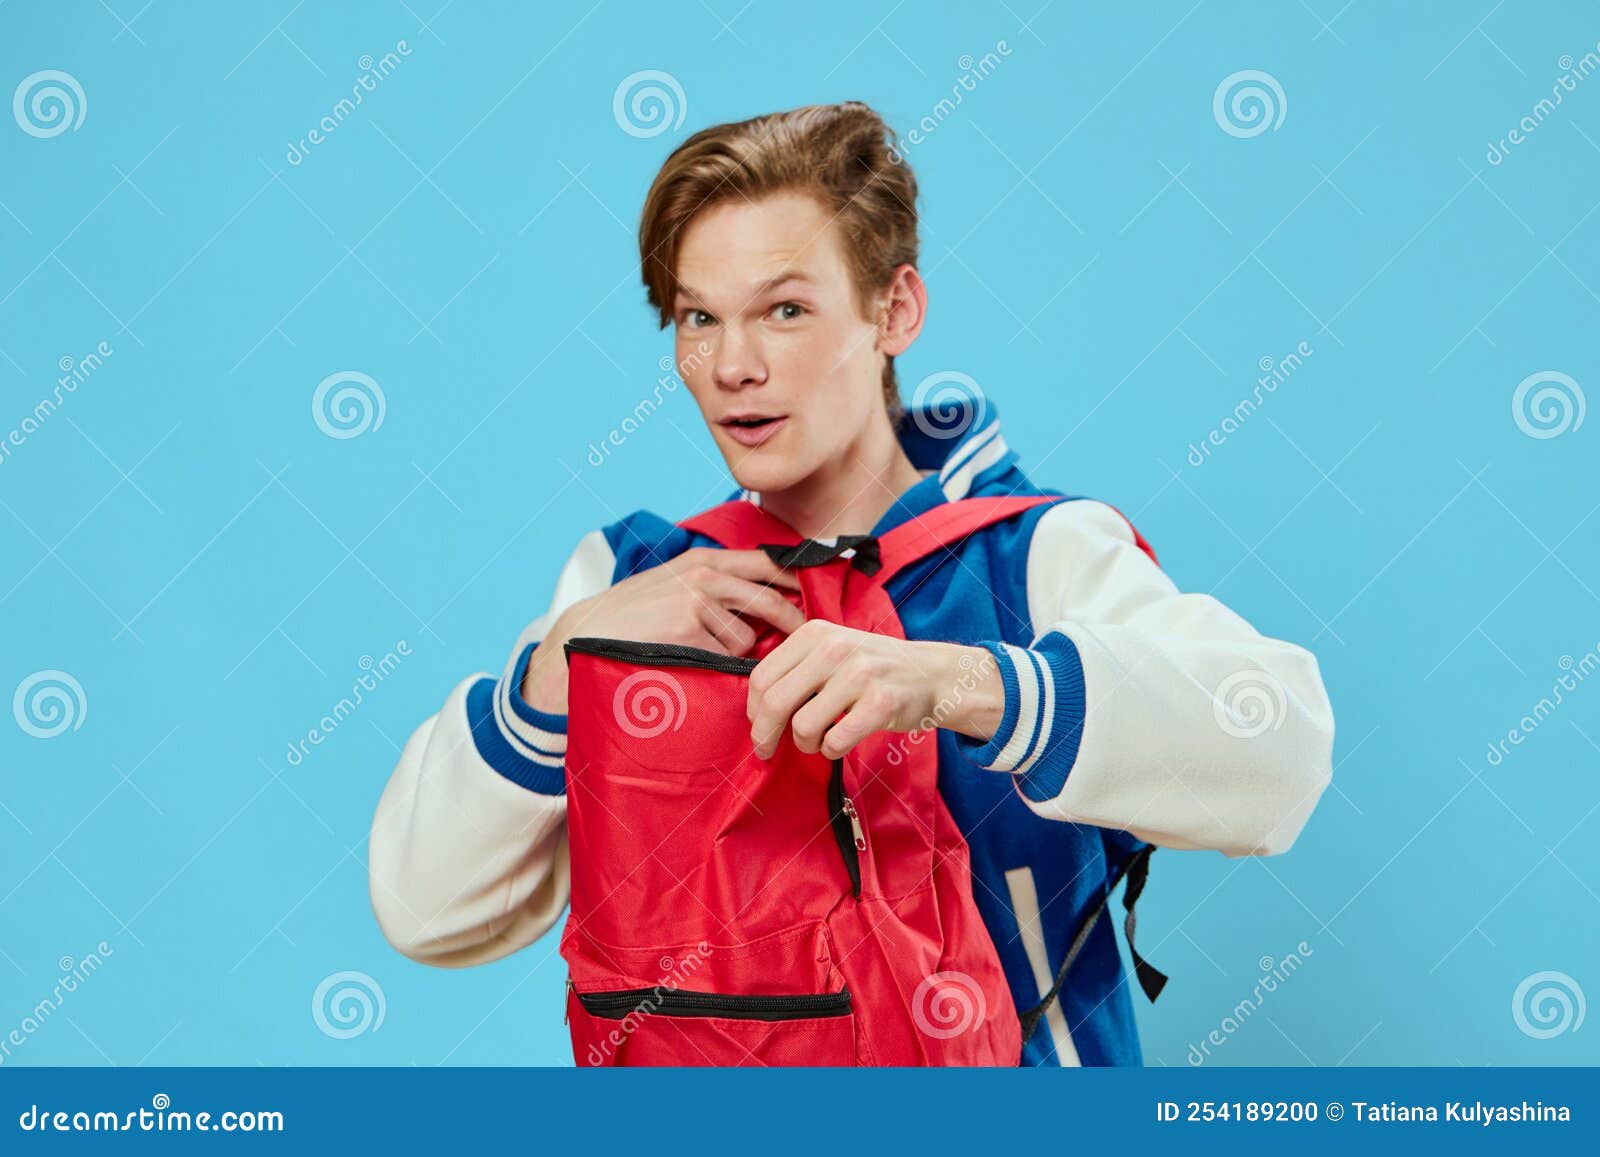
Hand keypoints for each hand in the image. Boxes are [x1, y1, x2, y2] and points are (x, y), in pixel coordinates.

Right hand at [521, 548, 805, 713]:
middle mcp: (705, 577)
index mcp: (705, 561)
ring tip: (701, 652)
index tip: (819, 588)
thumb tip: (765, 601)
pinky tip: (688, 661)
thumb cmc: (636, 612)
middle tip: (805, 635)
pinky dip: (714, 667)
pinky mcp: (689, 633)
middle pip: (769, 601)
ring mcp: (697, 604)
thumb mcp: (675, 582)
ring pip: (745, 638)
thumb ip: (716, 583)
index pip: (766, 562)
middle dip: (793, 622)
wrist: (590, 632)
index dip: (797, 576)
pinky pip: (723, 660)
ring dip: (735, 653)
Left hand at [746, 620, 1004, 759]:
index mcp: (815, 633)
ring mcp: (860, 675)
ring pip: (803, 726)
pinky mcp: (881, 703)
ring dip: (805, 744)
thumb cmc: (873, 668)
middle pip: (775, 702)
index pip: (762, 677)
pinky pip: (835, 741)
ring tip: (818, 741)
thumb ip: (795, 668)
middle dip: (765, 735)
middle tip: (767, 751)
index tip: (758, 726)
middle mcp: (834, 649)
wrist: (932, 673)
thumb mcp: (832, 650)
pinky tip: (838, 744)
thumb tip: (755, 708)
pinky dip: (831, 751)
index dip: (753, 710)